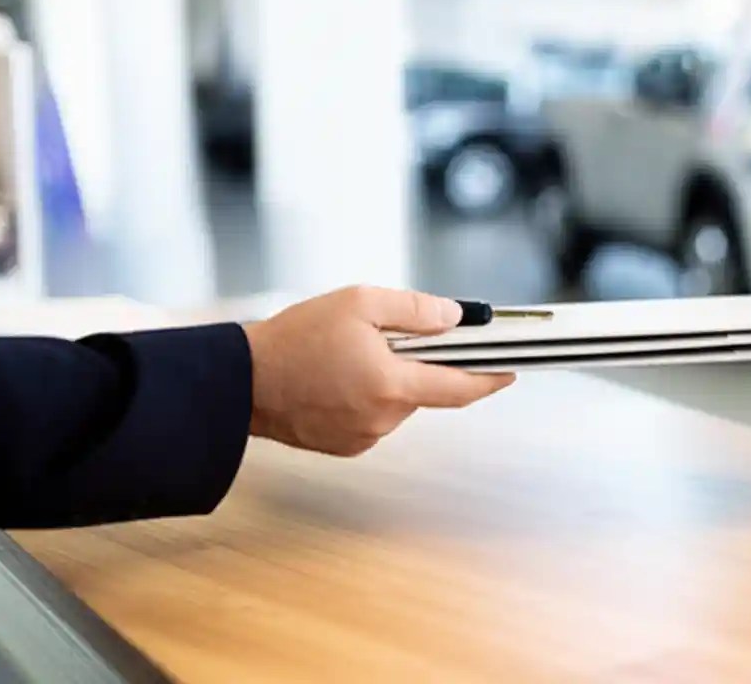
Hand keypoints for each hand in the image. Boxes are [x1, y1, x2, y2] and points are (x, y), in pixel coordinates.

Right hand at [243, 286, 514, 456]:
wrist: (240, 381)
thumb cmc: (294, 339)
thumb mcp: (359, 303)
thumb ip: (415, 310)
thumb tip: (454, 317)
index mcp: (392, 385)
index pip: (460, 387)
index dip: (490, 378)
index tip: (510, 369)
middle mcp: (384, 418)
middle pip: (425, 389)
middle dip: (416, 363)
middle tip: (385, 337)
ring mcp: (364, 437)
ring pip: (397, 402)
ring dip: (388, 378)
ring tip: (348, 355)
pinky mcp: (345, 446)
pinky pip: (374, 417)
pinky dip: (367, 396)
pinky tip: (337, 378)